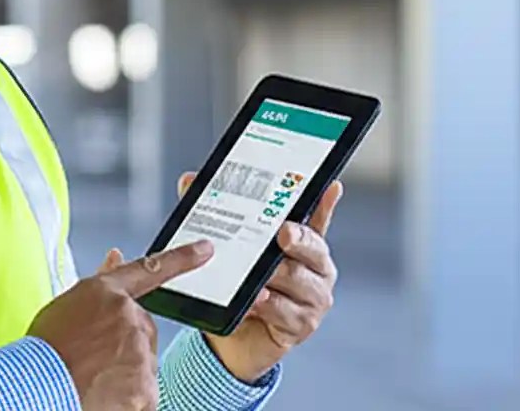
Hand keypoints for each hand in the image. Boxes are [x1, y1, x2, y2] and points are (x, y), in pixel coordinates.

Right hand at [29, 239, 213, 409]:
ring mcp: (139, 351)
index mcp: (106, 293)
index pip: (151, 269)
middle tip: (93, 362)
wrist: (35, 387)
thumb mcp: (65, 307)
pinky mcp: (145, 386)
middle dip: (124, 347)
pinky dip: (128, 402)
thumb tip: (116, 256)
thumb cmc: (43, 351)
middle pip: (141, 332)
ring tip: (90, 382)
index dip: (183, 258)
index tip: (206, 250)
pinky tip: (102, 399)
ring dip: (123, 376)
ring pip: (142, 365)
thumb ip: (99, 284)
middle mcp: (128, 316)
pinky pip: (144, 396)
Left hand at [178, 171, 342, 383]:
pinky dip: (270, 306)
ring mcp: (313, 298)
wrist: (233, 338)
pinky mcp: (302, 325)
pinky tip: (257, 300)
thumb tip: (190, 180)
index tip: (330, 186)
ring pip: (300, 281)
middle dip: (299, 239)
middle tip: (283, 232)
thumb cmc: (239, 287)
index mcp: (304, 244)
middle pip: (315, 249)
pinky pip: (287, 313)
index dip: (325, 202)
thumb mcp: (231, 249)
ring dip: (278, 276)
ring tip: (262, 274)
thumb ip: (216, 215)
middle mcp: (316, 269)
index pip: (317, 218)